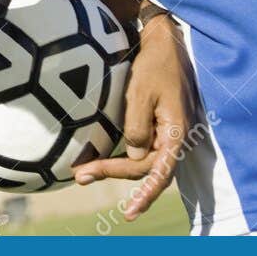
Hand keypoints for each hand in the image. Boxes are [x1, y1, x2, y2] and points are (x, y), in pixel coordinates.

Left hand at [73, 12, 196, 219]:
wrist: (164, 43)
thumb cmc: (154, 65)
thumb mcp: (140, 92)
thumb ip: (137, 125)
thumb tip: (136, 156)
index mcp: (176, 132)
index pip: (161, 172)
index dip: (146, 195)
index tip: (129, 212)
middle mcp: (174, 138)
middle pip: (145, 168)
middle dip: (114, 174)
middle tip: (80, 175)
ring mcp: (166, 133)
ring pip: (141, 160)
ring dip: (114, 166)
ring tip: (82, 171)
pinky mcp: (156, 126)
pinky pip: (140, 146)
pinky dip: (120, 154)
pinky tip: (98, 156)